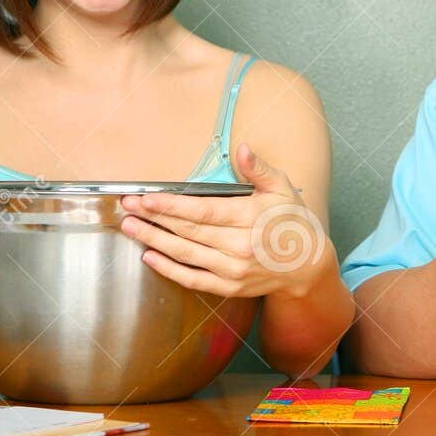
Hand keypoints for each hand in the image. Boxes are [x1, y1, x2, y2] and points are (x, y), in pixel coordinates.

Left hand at [120, 143, 333, 299]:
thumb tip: (242, 149)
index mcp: (250, 218)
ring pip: (185, 254)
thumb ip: (259, 169)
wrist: (307, 266)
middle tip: (128, 206)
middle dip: (154, 218)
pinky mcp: (229, 287)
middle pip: (188, 231)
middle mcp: (239, 246)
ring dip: (154, 240)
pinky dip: (169, 269)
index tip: (147, 197)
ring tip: (131, 227)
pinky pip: (193, 279)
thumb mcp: (282, 188)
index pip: (203, 211)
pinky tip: (149, 257)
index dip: (172, 206)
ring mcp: (233, 270)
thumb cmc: (292, 221)